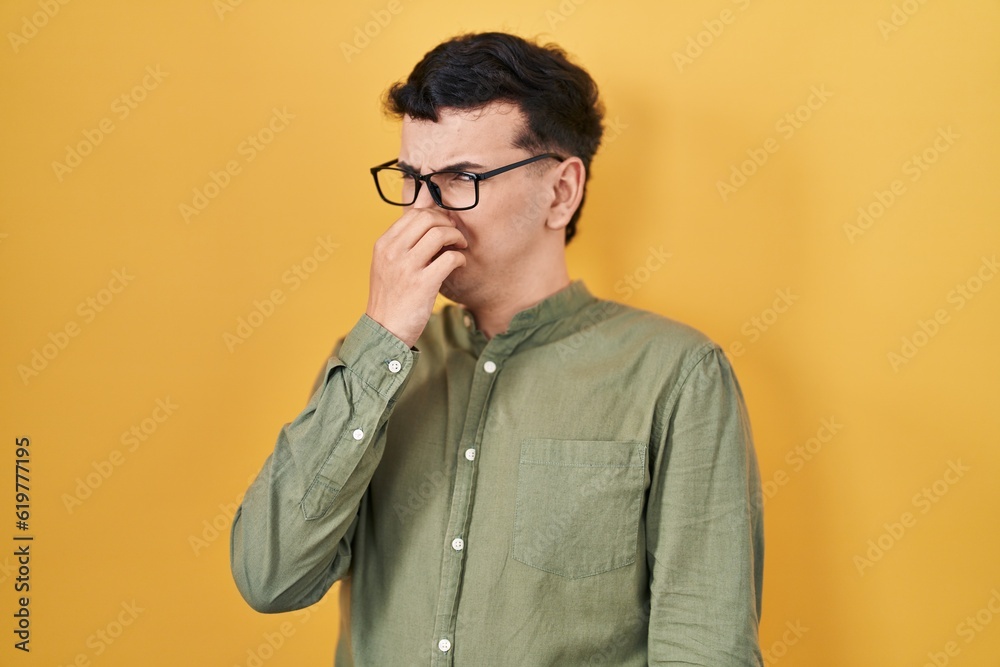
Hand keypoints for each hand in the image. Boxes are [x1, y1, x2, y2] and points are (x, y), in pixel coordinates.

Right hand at [365, 208, 467, 347]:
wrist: (385, 329)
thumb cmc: (390, 297)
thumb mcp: (386, 264)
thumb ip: (402, 243)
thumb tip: (426, 220)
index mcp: (383, 244)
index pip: (413, 213)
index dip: (435, 215)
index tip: (444, 225)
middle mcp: (393, 252)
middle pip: (427, 218)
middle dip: (447, 223)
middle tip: (455, 235)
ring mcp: (407, 268)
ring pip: (439, 234)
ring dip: (456, 237)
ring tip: (460, 247)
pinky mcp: (423, 284)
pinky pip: (449, 258)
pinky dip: (460, 258)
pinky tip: (459, 264)